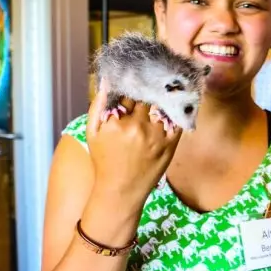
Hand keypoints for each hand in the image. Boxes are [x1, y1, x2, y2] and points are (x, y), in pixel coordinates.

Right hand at [85, 79, 182, 209]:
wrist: (121, 191)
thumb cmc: (104, 161)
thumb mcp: (93, 133)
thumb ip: (97, 105)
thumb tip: (106, 79)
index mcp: (116, 122)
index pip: (127, 92)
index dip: (131, 84)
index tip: (134, 79)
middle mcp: (137, 126)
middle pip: (145, 97)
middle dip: (146, 90)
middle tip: (150, 83)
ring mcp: (156, 135)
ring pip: (162, 105)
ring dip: (161, 98)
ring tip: (164, 90)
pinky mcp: (170, 144)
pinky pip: (176, 120)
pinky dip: (176, 111)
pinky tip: (175, 106)